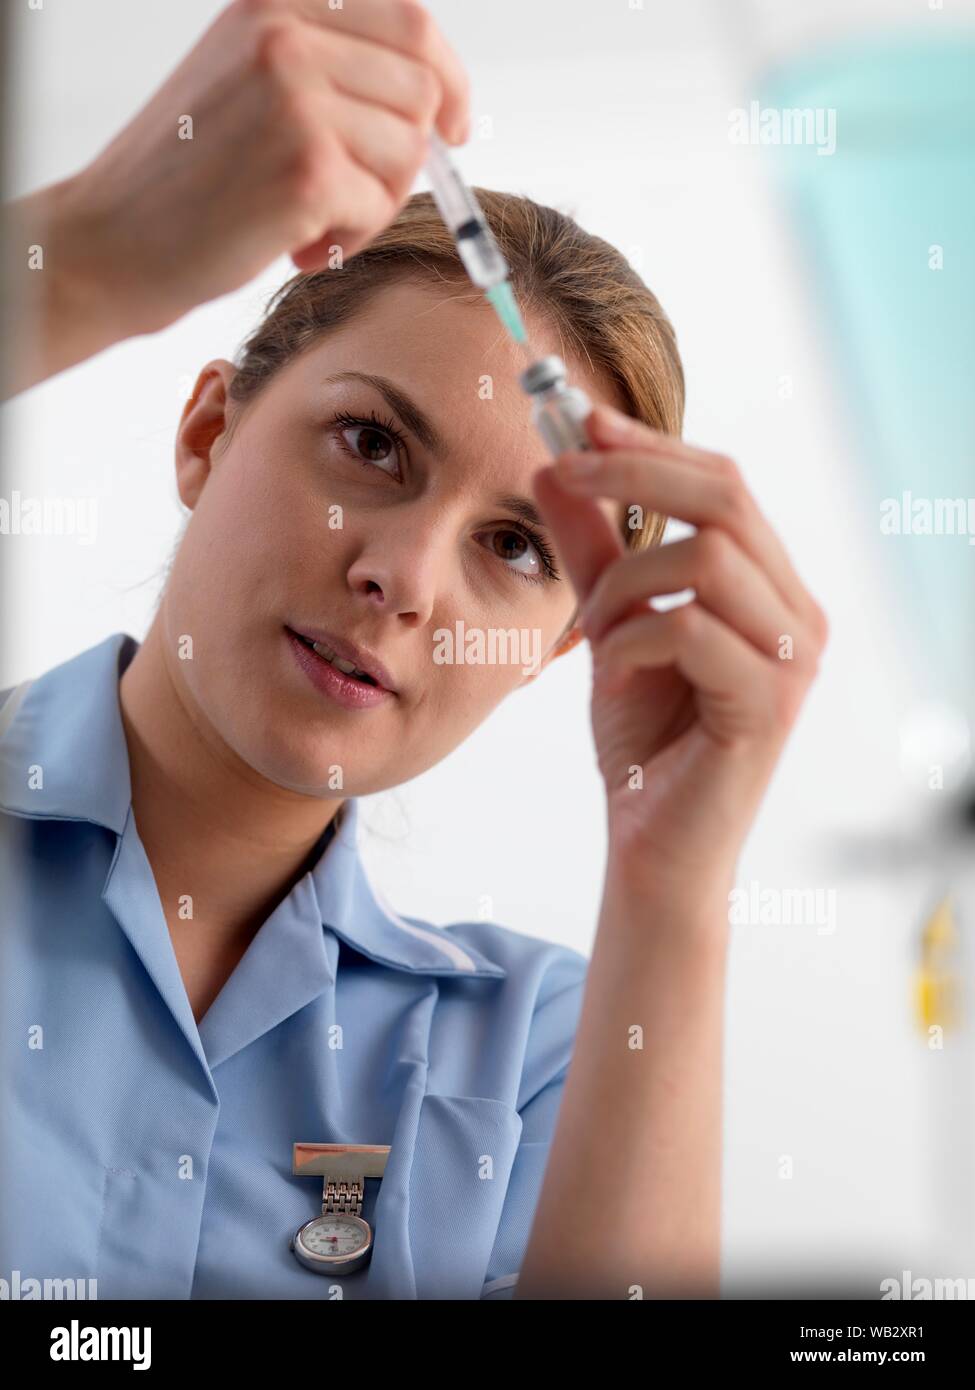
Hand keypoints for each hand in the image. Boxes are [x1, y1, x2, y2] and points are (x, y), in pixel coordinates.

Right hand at [28, 0, 468, 339]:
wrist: (112, 240)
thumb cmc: (184, 177)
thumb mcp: (246, 80)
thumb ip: (326, 65)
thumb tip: (434, 96)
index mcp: (275, 2)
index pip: (412, 24)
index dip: (448, 81)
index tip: (453, 127)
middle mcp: (286, 34)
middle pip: (421, 93)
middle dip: (407, 159)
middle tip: (356, 200)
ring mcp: (297, 98)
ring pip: (409, 153)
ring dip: (376, 203)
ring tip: (316, 224)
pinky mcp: (307, 169)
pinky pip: (379, 205)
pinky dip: (352, 238)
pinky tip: (300, 246)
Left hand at [531, 405, 828, 901]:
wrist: (653, 841)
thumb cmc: (642, 736)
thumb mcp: (609, 622)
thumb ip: (592, 548)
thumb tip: (552, 465)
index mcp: (770, 585)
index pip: (722, 481)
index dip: (649, 444)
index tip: (576, 419)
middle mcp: (798, 613)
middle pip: (727, 495)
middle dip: (631, 473)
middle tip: (557, 476)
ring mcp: (792, 658)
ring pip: (707, 558)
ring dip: (624, 584)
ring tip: (597, 634)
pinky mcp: (768, 704)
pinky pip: (689, 629)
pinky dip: (631, 641)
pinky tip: (613, 676)